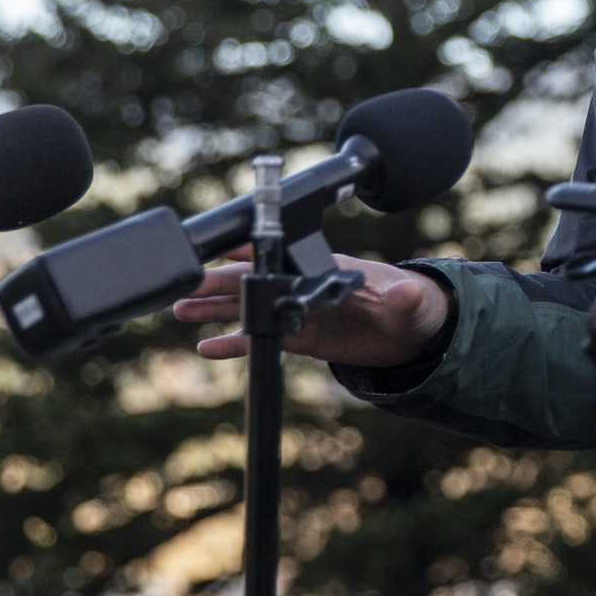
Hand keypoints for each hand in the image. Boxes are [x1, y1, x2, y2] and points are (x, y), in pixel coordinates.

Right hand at [175, 252, 450, 365]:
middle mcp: (307, 287)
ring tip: (180, 308)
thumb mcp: (411, 302)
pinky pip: (262, 340)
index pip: (283, 255)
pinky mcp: (302, 338)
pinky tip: (207, 348)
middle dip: (218, 281)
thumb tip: (404, 293)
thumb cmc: (413, 306)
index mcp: (328, 267)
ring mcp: (301, 312)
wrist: (415, 334)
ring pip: (251, 308)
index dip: (250, 250)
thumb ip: (404, 299)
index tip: (216, 248)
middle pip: (255, 280)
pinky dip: (234, 344)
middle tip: (185, 284)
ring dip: (216, 309)